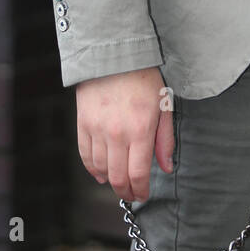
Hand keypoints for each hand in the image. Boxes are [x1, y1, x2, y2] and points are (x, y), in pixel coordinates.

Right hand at [76, 66, 174, 202]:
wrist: (114, 55)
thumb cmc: (144, 78)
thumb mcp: (163, 106)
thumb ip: (165, 139)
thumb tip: (166, 167)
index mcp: (140, 130)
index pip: (138, 174)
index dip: (140, 190)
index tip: (143, 194)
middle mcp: (117, 133)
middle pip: (118, 177)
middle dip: (126, 191)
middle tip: (132, 194)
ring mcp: (97, 129)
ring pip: (100, 169)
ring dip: (110, 180)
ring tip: (119, 182)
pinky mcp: (83, 124)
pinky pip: (85, 155)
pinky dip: (92, 169)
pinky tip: (101, 173)